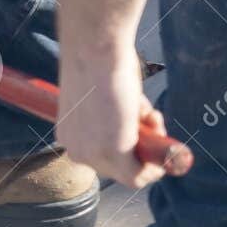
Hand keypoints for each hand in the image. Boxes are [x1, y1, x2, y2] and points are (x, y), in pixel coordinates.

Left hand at [55, 53, 166, 188]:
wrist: (94, 50)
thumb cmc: (99, 64)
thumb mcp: (104, 98)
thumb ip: (113, 119)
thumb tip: (134, 126)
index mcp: (69, 136)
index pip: (104, 157)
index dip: (130, 144)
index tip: (142, 124)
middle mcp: (75, 150)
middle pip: (119, 168)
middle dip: (142, 146)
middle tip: (150, 116)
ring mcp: (93, 155)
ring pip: (133, 172)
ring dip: (152, 146)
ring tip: (148, 112)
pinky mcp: (113, 153)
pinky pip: (141, 176)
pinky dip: (157, 163)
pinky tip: (156, 127)